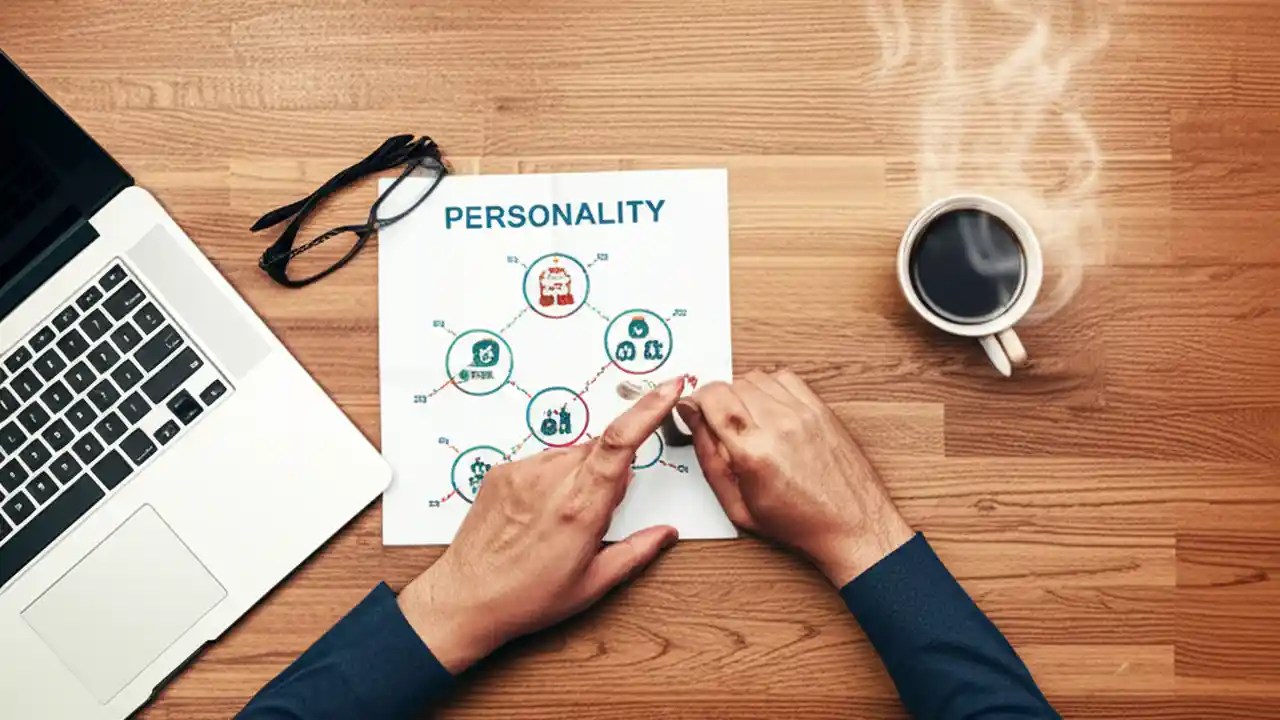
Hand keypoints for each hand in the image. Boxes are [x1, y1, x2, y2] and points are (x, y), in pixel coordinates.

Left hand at [397, 377, 685, 672]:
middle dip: (610, 471)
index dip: (650, 408)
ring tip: (560, 520)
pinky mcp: (502, 471)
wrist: (465, 599)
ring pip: (571, 454)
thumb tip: (666, 533)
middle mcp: (551, 480)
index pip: (621, 442)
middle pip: (600, 449)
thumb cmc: (525, 598)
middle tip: (596, 514)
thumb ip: (636, 551)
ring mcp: (523, 472)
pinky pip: (541, 461)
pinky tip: (539, 514)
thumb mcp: (592, 584)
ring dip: (579, 475)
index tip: (670, 387)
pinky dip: (551, 479)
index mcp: (580, 507)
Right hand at [679, 370, 913, 586]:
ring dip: (743, 392)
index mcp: (753, 453)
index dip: (696, 400)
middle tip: (721, 424)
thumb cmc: (797, 522)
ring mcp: (803, 413)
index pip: (712, 398)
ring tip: (747, 420)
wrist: (851, 524)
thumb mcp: (737, 505)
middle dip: (718, 400)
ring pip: (756, 377)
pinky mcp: (820, 408)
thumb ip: (707, 456)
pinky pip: (784, 377)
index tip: (694, 410)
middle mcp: (779, 426)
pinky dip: (770, 387)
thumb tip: (690, 418)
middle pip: (731, 384)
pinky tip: (769, 409)